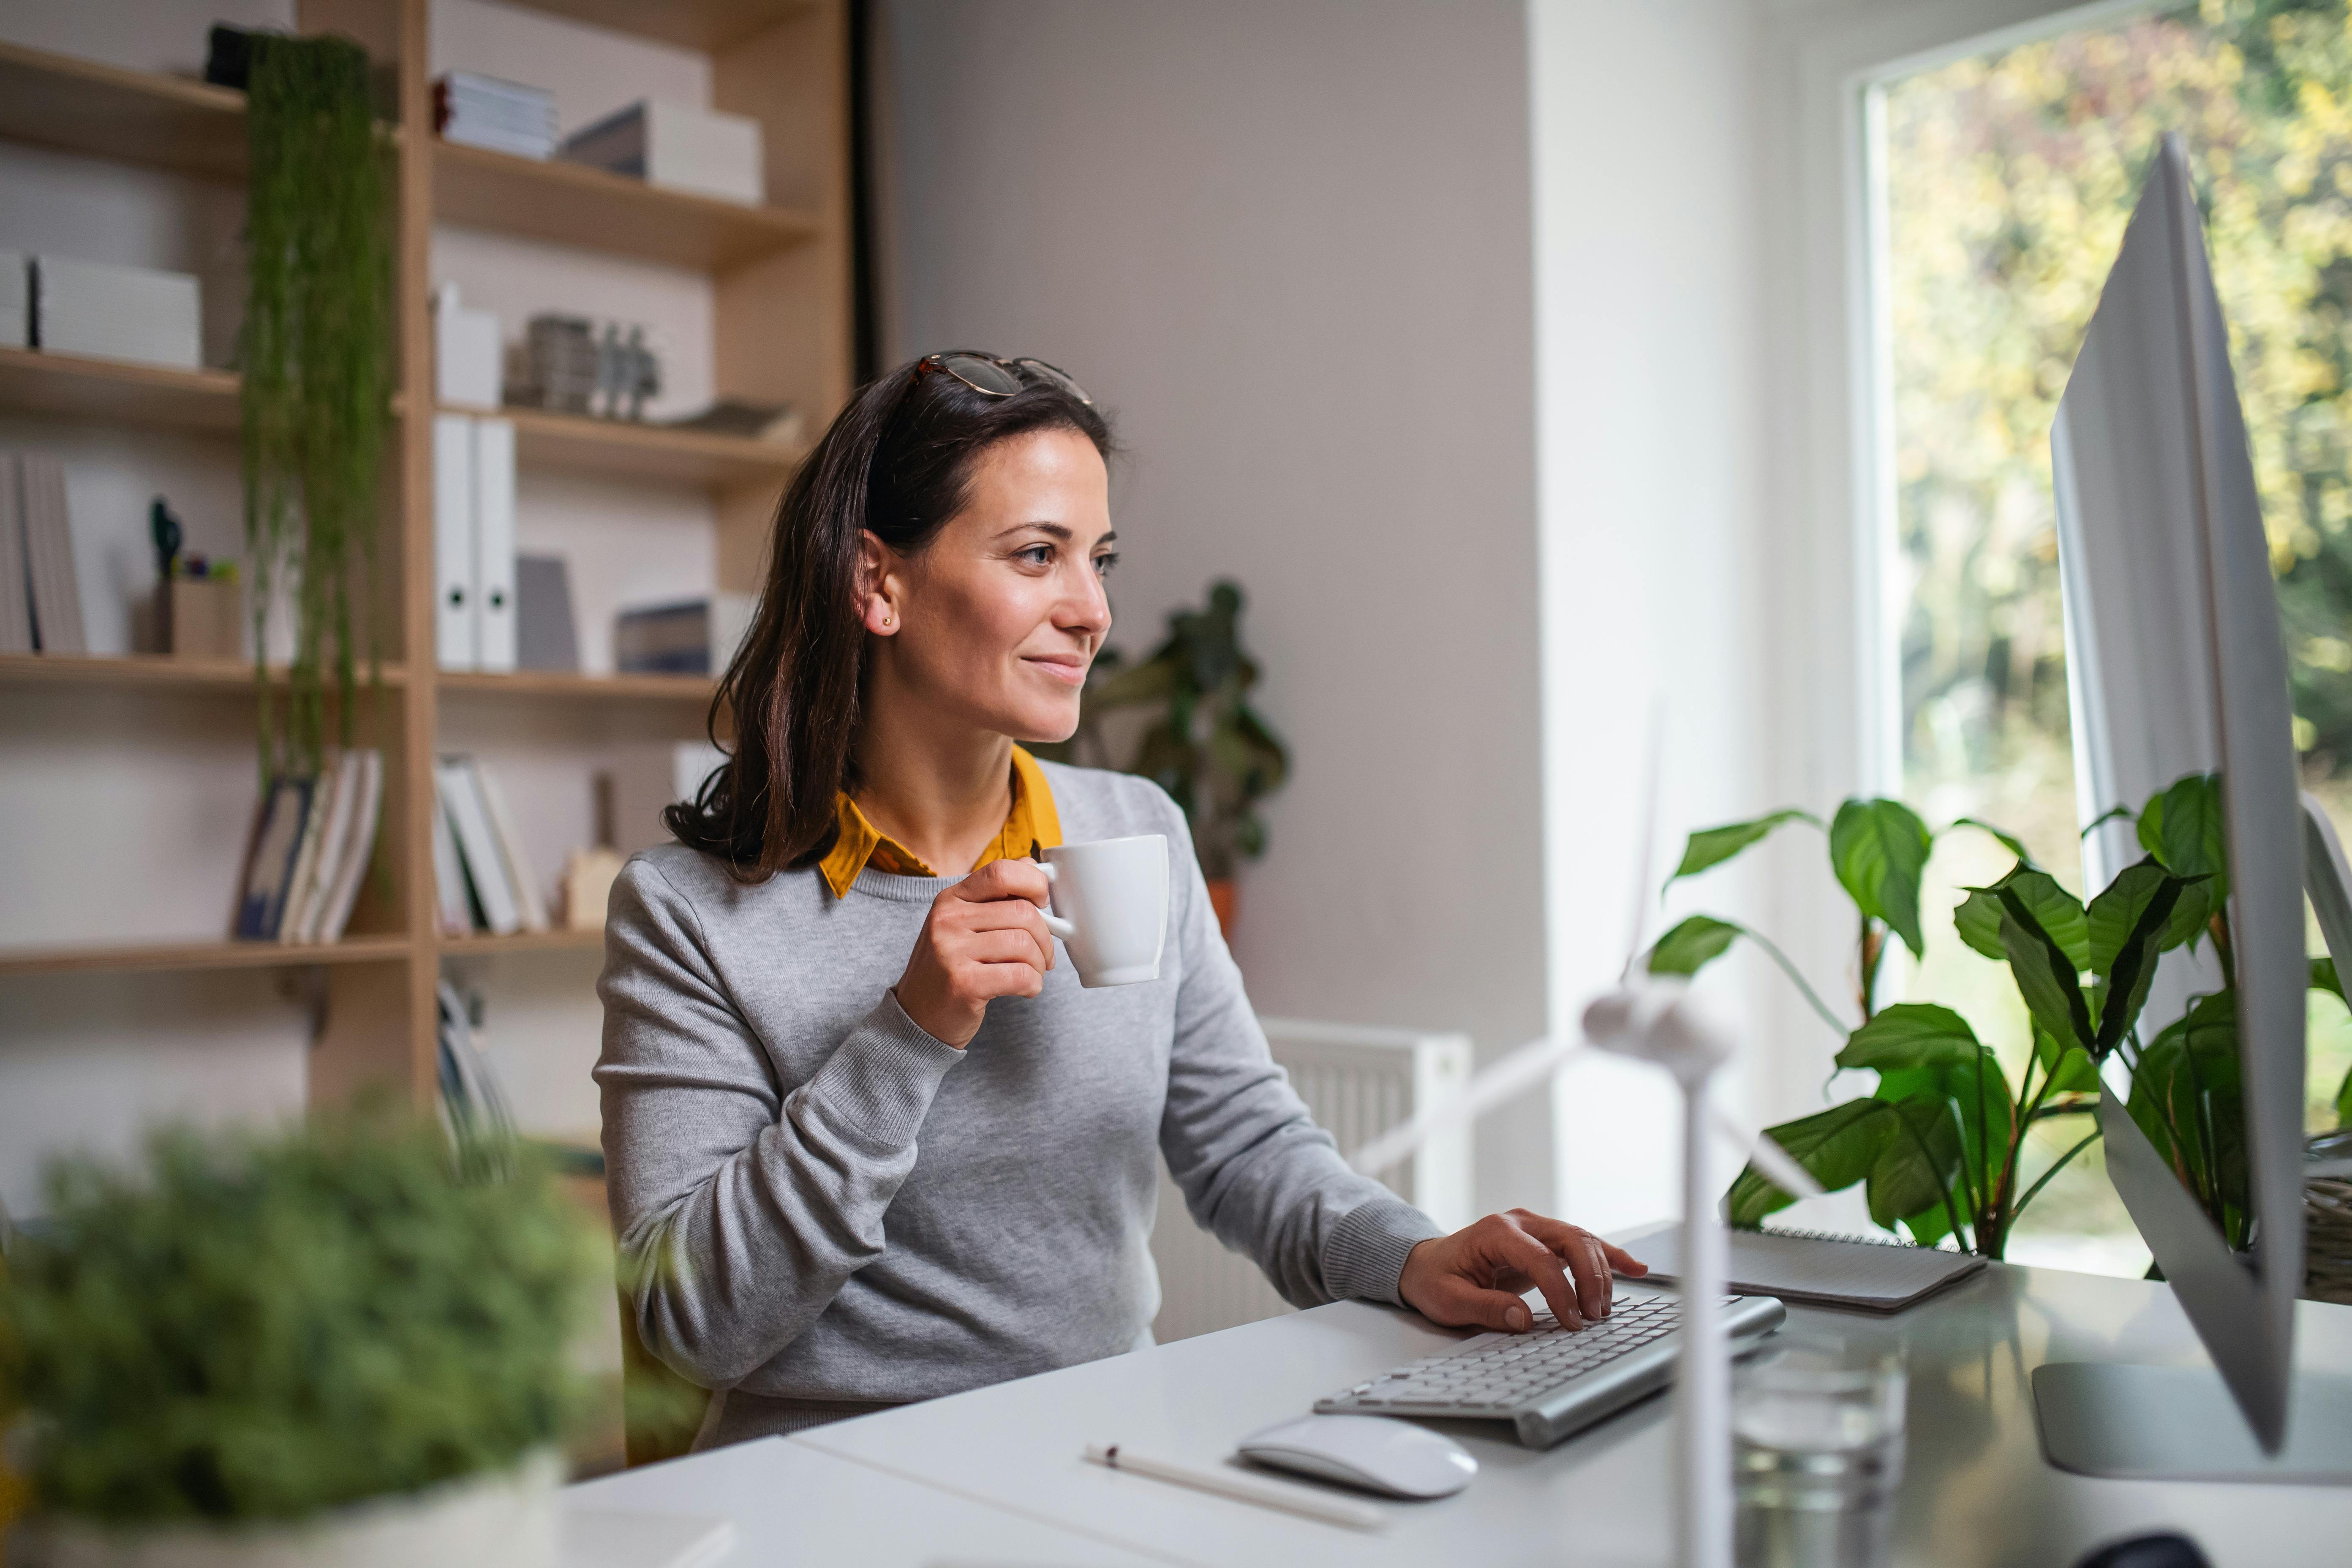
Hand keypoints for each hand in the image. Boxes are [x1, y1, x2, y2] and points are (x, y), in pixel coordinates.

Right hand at [893, 859, 1056, 1046]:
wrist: (917, 1017)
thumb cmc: (950, 968)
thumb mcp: (962, 925)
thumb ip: (995, 898)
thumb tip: (1035, 868)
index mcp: (951, 899)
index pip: (1001, 872)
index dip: (1034, 882)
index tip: (1043, 902)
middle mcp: (947, 920)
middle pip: (1022, 912)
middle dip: (1045, 937)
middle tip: (1044, 956)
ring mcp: (952, 951)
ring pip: (1024, 944)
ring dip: (1040, 964)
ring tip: (1033, 974)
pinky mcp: (963, 983)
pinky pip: (1020, 975)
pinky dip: (1033, 984)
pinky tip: (1025, 989)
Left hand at [1396, 1209, 1647, 1332]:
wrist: (1427, 1264)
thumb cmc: (1435, 1281)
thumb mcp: (1448, 1300)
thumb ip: (1484, 1308)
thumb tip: (1524, 1319)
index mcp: (1496, 1232)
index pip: (1541, 1258)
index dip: (1561, 1291)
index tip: (1571, 1322)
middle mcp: (1520, 1223)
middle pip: (1571, 1239)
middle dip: (1590, 1277)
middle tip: (1594, 1317)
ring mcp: (1536, 1228)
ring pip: (1582, 1240)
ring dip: (1601, 1273)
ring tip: (1604, 1310)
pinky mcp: (1546, 1241)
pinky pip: (1583, 1245)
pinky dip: (1610, 1256)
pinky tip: (1635, 1268)